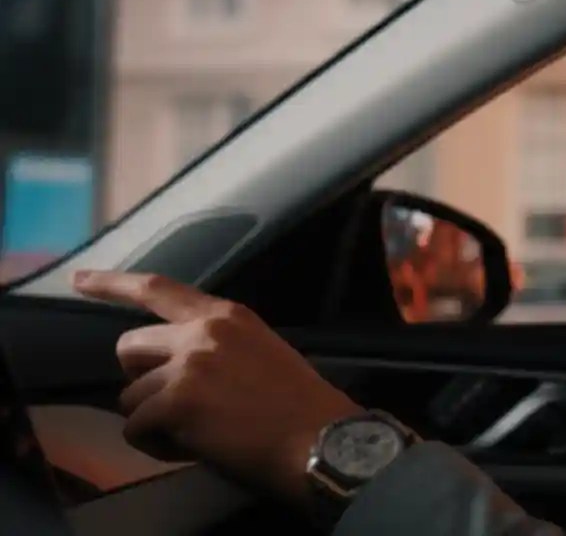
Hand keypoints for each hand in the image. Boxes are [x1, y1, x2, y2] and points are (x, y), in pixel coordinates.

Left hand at [72, 270, 363, 505]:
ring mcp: (187, 365)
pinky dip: (156, 445)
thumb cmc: (300, 405)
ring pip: (129, 397)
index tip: (80, 279)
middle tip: (169, 403)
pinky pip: (135, 429)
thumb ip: (216, 349)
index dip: (112, 283)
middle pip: (129, 346)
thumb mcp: (261, 354)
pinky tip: (193, 448)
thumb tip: (172, 370)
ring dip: (153, 419)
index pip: (157, 288)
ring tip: (194, 432)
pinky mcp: (176, 402)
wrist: (322, 439)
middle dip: (139, 379)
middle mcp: (202, 331)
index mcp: (227, 316)